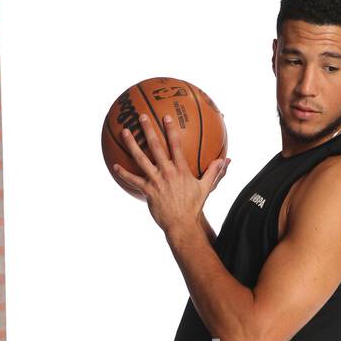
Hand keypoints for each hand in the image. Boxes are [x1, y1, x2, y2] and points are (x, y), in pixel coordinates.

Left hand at [112, 111, 230, 234]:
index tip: (166, 117)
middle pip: (155, 147)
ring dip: (132, 144)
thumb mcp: (206, 187)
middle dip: (148, 130)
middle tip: (141, 117)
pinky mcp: (147, 190)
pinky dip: (123, 173)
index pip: (175, 145)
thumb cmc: (194, 206)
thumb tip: (227, 160)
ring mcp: (156, 181)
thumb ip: (214, 172)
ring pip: (141, 159)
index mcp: (181, 170)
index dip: (170, 130)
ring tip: (124, 132)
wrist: (182, 224)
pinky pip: (133, 180)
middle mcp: (167, 172)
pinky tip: (113, 165)